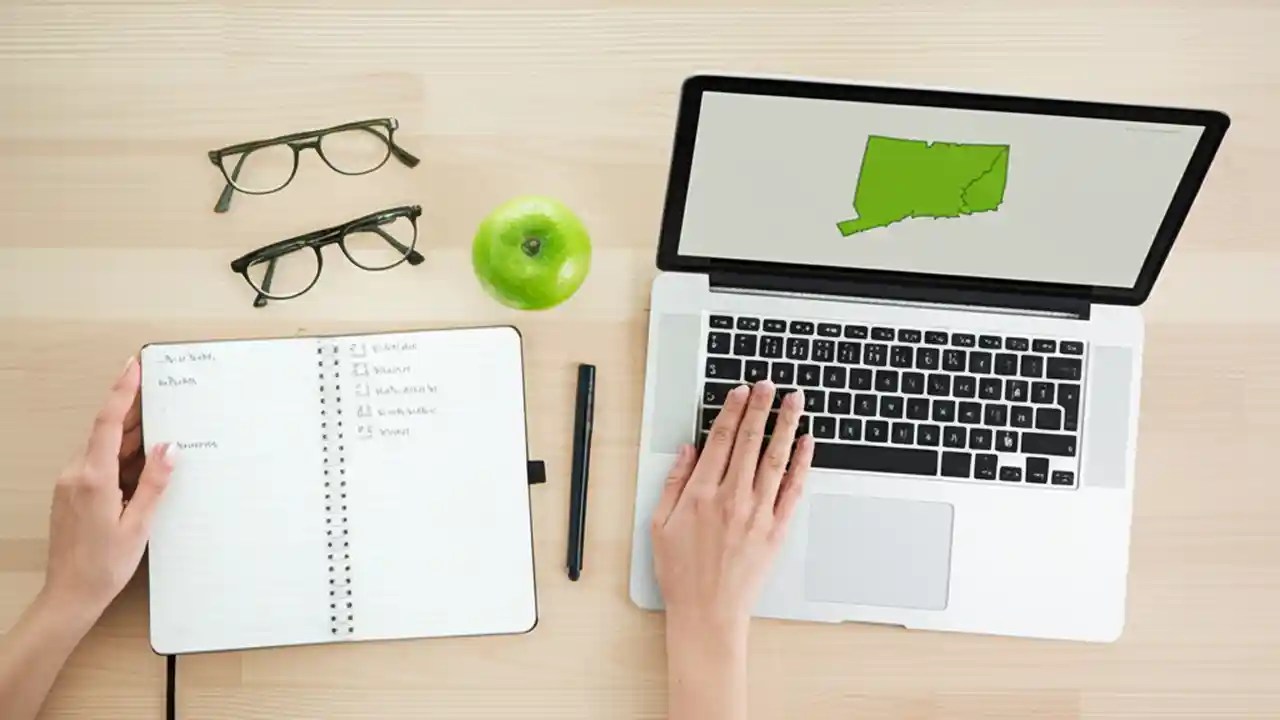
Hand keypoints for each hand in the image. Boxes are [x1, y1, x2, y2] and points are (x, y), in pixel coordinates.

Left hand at [40, 357, 174, 621]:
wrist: (69, 595)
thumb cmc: (104, 566)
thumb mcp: (139, 524)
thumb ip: (154, 482)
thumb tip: (169, 447)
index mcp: (93, 478)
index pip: (108, 423)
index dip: (122, 392)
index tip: (133, 367)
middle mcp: (76, 475)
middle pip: (106, 431)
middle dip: (133, 411)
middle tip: (158, 390)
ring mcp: (70, 484)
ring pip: (103, 448)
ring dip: (129, 437)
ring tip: (159, 428)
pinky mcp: (72, 493)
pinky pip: (97, 464)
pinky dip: (120, 457)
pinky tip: (141, 462)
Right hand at [652, 380, 812, 633]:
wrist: (708, 613)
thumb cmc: (681, 573)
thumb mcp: (660, 524)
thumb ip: (673, 483)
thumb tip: (687, 450)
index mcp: (701, 494)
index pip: (720, 441)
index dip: (732, 411)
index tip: (740, 391)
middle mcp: (732, 499)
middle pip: (750, 442)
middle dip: (761, 408)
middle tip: (769, 384)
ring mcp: (757, 514)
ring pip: (775, 459)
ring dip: (786, 426)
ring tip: (794, 401)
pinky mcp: (776, 530)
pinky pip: (792, 490)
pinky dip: (801, 464)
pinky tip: (806, 443)